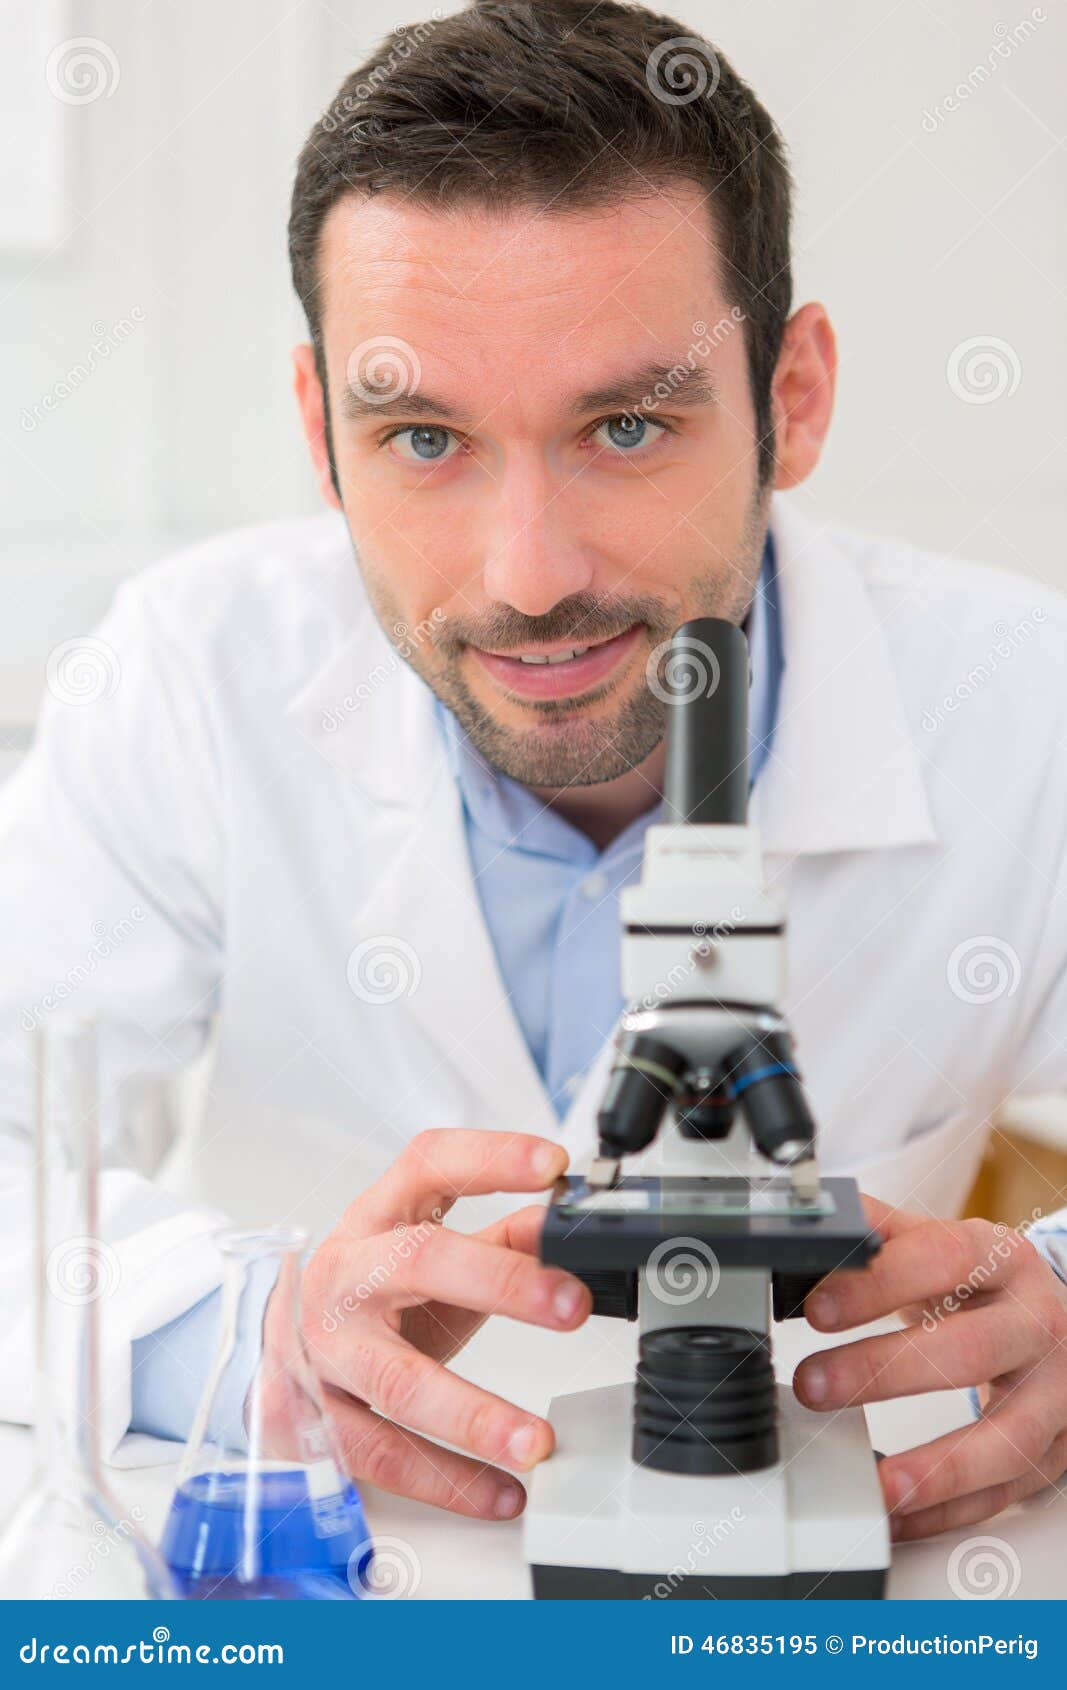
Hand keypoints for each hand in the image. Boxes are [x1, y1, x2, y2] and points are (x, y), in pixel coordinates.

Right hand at [262, 1129, 589, 1521]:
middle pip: (418, 1262)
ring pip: (396, 1380)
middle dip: (501, 1283)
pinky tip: (500, 1492)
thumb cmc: (363, 1293)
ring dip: (474, 1416)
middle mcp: (346, 1275)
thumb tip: (564, 1226)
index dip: (491, 1158)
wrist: (269, 1346)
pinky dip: (446, 1482)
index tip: (553, 1166)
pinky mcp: (310, 1420)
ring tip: (536, 1442)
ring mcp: (323, 1349)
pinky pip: (381, 1455)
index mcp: (377, 1219)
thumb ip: (495, 1239)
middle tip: (571, 1305)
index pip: (430, 1165)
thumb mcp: (423, 1253)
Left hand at [792, 1194, 1066, 1540]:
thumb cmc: (988, 1286)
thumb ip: (882, 1233)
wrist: (1060, 1323)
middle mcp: (1038, 1325)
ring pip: (1006, 1438)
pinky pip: (1005, 1492)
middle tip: (813, 1385)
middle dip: (884, 1371)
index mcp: (1005, 1260)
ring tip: (880, 1483)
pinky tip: (899, 1515)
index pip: (944, 1260)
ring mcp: (1055, 1393)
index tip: (817, 1308)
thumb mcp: (945, 1245)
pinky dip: (950, 1511)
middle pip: (969, 1351)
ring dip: (940, 1468)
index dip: (879, 1282)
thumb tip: (819, 1216)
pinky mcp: (1055, 1450)